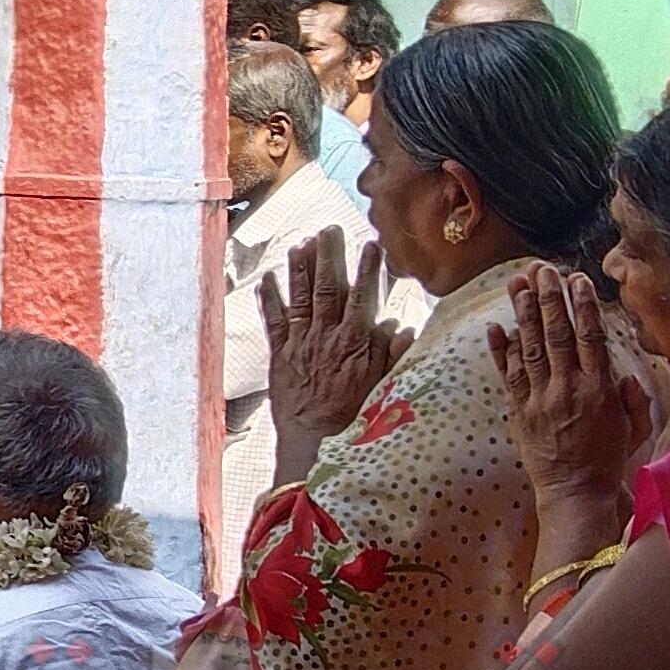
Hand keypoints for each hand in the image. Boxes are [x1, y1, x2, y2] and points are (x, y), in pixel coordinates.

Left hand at [262, 228, 398, 448]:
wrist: (312, 440)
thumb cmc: (352, 416)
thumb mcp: (382, 385)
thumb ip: (392, 354)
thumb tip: (402, 327)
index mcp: (354, 342)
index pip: (364, 296)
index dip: (368, 269)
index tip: (372, 244)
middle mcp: (325, 336)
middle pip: (328, 288)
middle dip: (329, 256)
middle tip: (329, 229)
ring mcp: (300, 344)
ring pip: (300, 299)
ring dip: (300, 269)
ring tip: (301, 243)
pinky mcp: (279, 356)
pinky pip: (273, 322)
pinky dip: (269, 299)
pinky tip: (267, 278)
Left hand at [483, 264, 651, 513]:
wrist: (576, 495)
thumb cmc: (609, 460)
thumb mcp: (635, 428)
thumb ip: (633, 396)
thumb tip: (621, 371)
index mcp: (600, 390)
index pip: (590, 336)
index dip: (583, 304)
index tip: (578, 279)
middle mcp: (568, 389)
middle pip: (556, 333)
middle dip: (549, 297)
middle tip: (542, 268)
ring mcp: (540, 400)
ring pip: (529, 347)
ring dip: (522, 312)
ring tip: (517, 283)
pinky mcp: (519, 412)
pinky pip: (508, 375)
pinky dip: (501, 350)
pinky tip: (495, 327)